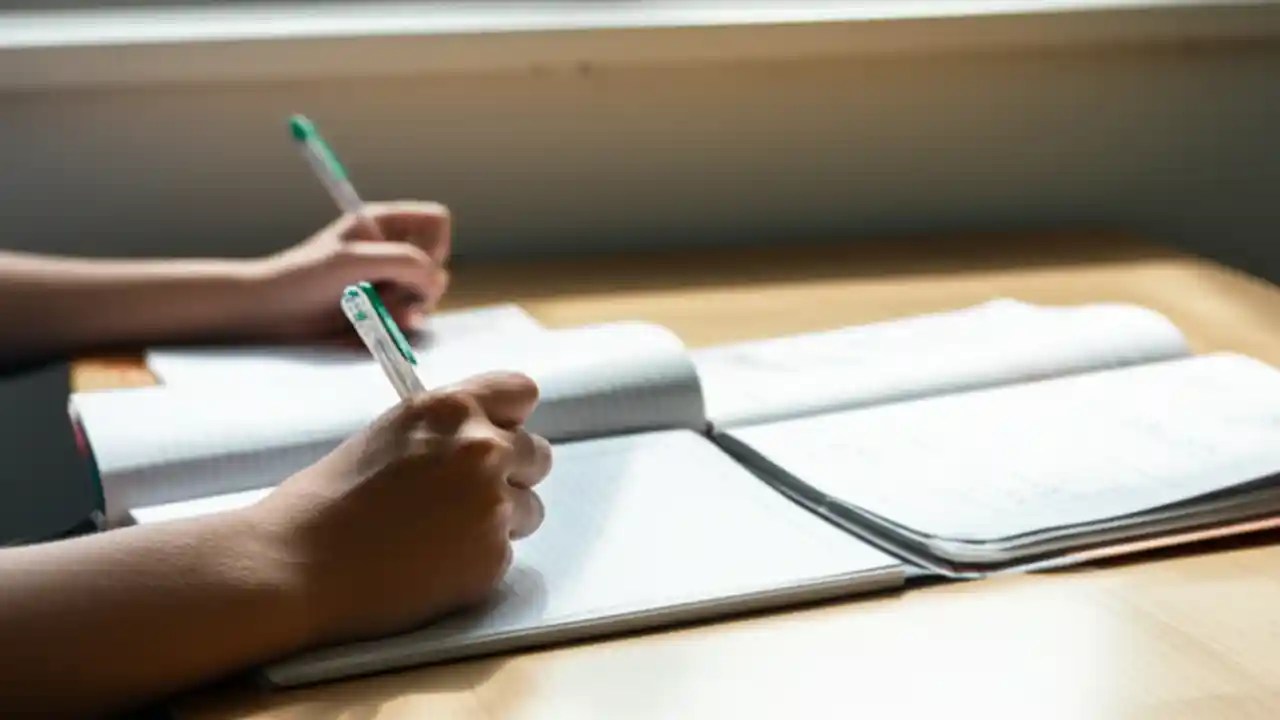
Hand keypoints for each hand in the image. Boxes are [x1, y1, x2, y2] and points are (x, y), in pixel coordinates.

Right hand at [247, 372, 550, 647]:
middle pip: (538, 453)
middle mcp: (483, 449)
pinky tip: (429, 564)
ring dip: (499, 520)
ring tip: (438, 534)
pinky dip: (477, 561)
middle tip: (463, 495)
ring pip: (529, 509)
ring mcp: (493, 505)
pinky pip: (505, 554)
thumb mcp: (389, 435)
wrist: (296, 565)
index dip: (508, 416)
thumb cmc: (328, 500)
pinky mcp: (493, 558)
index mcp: (452, 408)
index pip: (522, 392)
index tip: (496, 431)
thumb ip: (445, 431)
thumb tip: (486, 434)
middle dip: (511, 473)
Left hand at [249, 200, 452, 343]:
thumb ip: (404, 262)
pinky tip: (377, 325)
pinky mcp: (382, 304)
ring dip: (407, 308)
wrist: (273, 312)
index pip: (437, 221)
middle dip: (419, 285)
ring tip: (375, 313)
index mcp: (384, 222)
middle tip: (389, 295)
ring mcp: (388, 277)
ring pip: (427, 293)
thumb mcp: (354, 261)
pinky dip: (399, 323)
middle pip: (437, 262)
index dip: (434, 244)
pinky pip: (412, 314)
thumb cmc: (304, 277)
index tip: (411, 265)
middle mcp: (390, 247)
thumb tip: (437, 281)